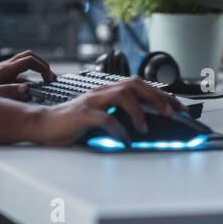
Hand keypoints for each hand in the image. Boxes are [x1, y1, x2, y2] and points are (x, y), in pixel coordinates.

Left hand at [0, 50, 55, 99]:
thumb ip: (9, 92)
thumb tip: (26, 88)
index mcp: (4, 69)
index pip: (30, 60)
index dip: (43, 67)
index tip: (49, 79)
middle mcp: (4, 66)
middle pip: (28, 56)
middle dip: (42, 64)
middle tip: (50, 77)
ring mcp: (1, 69)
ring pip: (23, 63)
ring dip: (35, 70)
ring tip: (43, 83)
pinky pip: (17, 73)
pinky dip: (26, 78)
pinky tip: (27, 89)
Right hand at [30, 79, 185, 146]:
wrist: (42, 125)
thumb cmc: (71, 124)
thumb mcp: (101, 119)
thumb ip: (120, 118)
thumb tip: (148, 128)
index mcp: (108, 92)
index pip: (141, 86)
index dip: (163, 95)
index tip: (181, 108)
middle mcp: (102, 92)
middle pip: (135, 84)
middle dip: (157, 97)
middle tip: (172, 113)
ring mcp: (92, 102)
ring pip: (122, 94)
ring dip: (139, 110)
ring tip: (146, 126)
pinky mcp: (82, 115)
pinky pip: (103, 118)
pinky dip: (117, 128)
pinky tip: (125, 139)